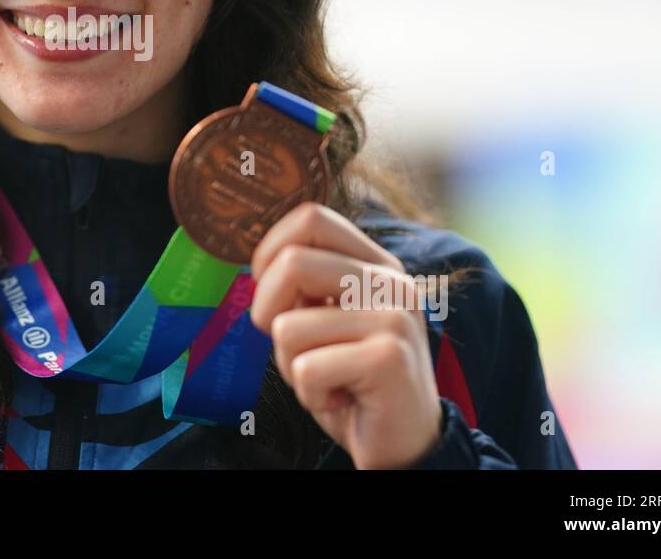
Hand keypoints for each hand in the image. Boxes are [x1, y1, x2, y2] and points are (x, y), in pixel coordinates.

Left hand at [249, 203, 441, 468]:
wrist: (406, 443)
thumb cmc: (353, 380)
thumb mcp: (327, 320)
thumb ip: (304, 286)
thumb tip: (254, 265)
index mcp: (375, 264)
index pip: (311, 218)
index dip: (270, 250)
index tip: (268, 291)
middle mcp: (389, 282)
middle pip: (291, 263)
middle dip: (267, 312)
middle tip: (290, 346)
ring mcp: (393, 317)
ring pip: (289, 326)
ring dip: (291, 365)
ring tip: (328, 378)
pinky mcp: (388, 358)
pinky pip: (305, 368)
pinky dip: (309, 394)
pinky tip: (342, 399)